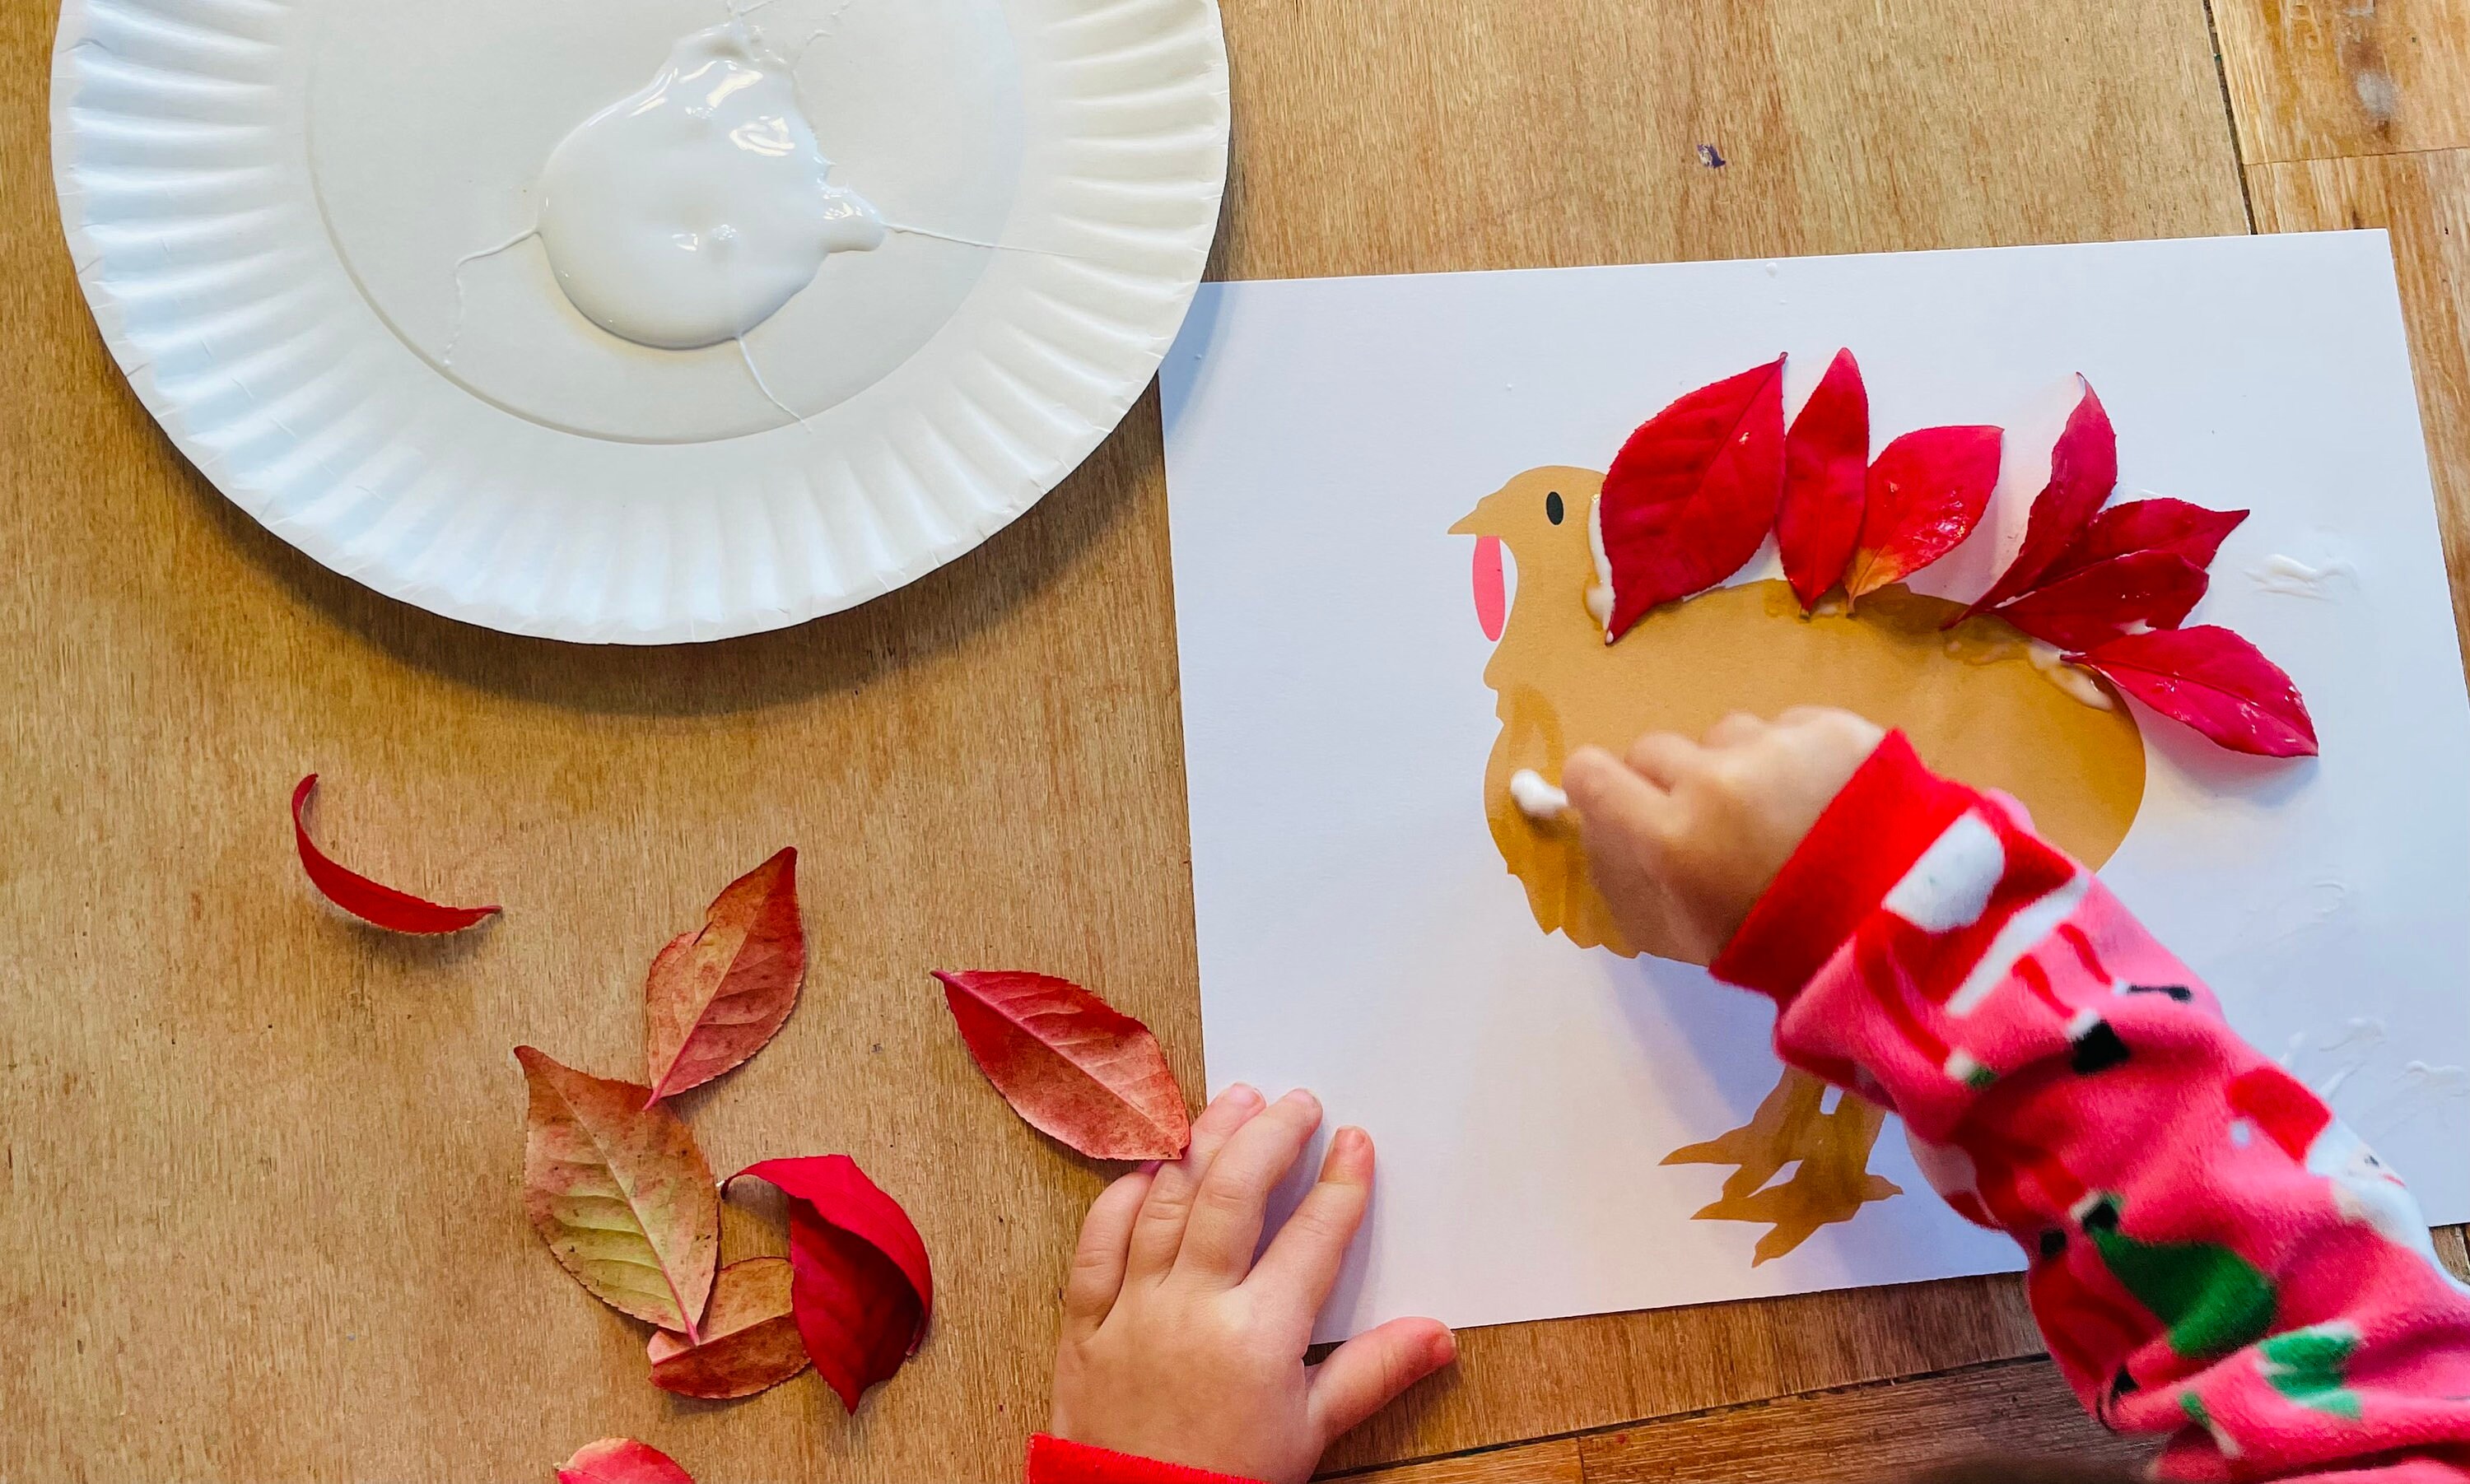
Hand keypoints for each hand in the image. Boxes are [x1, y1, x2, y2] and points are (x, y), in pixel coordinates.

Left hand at [1047, 1085, 1457, 1483]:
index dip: (1340, 1183)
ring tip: (1230, 1105)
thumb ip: (1372, 1372)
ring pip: (1166, 1202)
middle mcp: (1194, 1307)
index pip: (1312, 1237)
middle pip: (1233, 1193)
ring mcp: (1134, 1309)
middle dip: (1270, 1137)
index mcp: (1259, 1335)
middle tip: (1296, 1103)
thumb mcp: (1311, 1431)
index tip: (1354, 1143)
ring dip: (1202, 1145)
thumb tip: (1438, 1336)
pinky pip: (1097, 1243)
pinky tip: (1146, 1169)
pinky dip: (1121, 1198)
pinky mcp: (1086, 1322)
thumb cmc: (1227, 1482)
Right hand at [1562, 707, 1884, 965]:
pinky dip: (1795, 753)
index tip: (1613, 797)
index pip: (1591, 775)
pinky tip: (1825, 795)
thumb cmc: (1788, 947)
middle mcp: (1713, 781)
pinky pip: (1788, 725)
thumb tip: (1608, 829)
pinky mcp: (1831, 727)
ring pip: (1725, 734)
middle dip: (1670, 780)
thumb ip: (1640, 876)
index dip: (1598, 785)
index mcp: (1671, 840)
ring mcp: (1776, 746)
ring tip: (1783, 809)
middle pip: (1654, 749)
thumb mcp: (1693, 934)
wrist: (1909, 926)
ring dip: (1736, 763)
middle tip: (1710, 819)